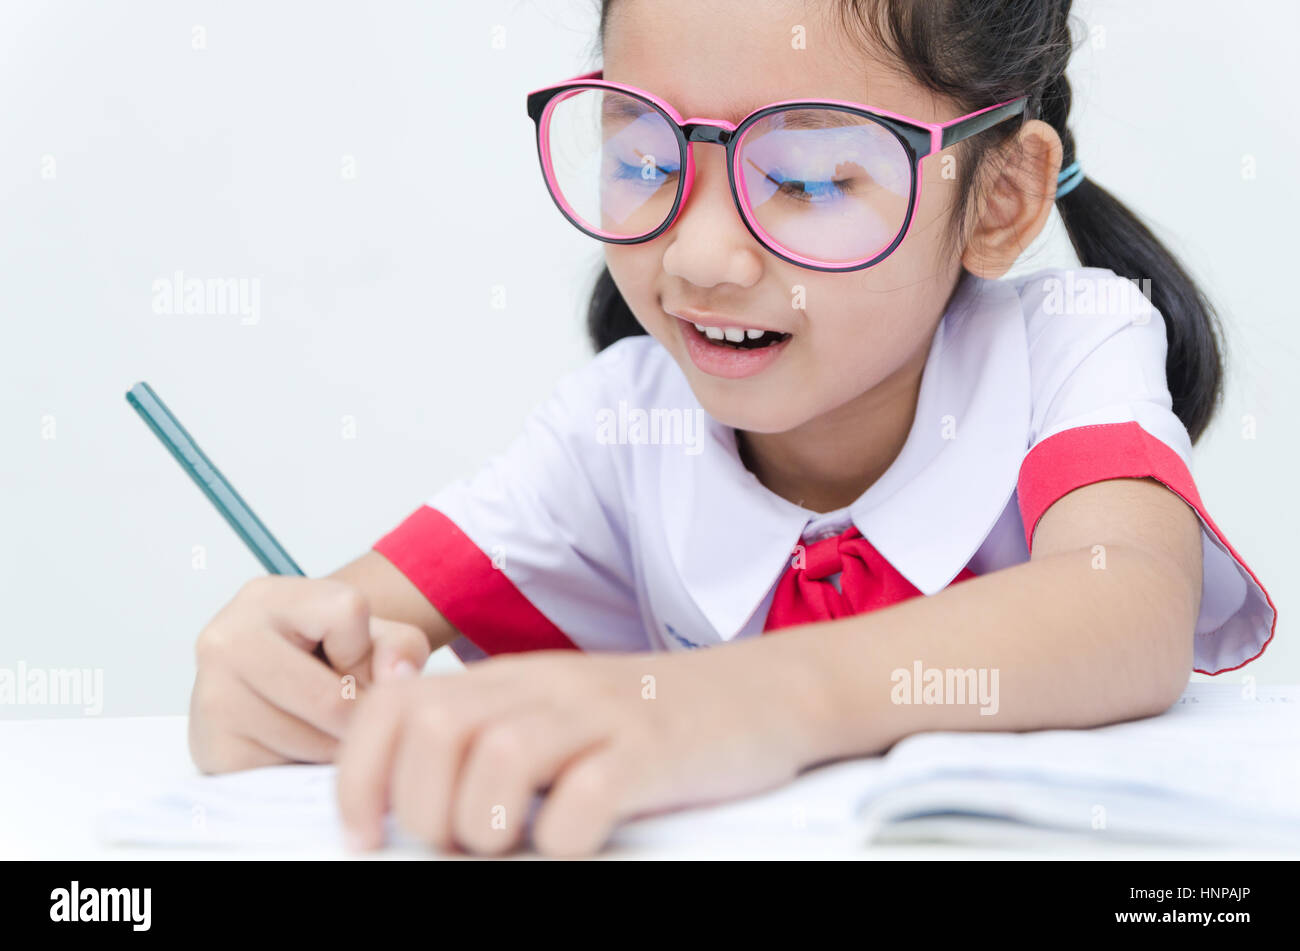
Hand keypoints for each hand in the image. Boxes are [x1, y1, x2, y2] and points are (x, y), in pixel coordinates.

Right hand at [189, 576, 430, 773]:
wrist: (271, 692)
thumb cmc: (324, 658)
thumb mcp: (372, 635)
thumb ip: (401, 645)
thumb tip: (397, 678)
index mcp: (267, 597)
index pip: (347, 612)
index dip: (365, 646)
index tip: (350, 658)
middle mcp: (227, 639)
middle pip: (330, 697)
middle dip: (360, 713)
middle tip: (359, 713)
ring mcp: (212, 696)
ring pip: (312, 740)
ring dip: (337, 744)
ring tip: (329, 727)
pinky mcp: (213, 748)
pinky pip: (286, 769)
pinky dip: (306, 764)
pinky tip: (302, 745)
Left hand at [335, 645, 828, 856]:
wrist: (760, 692)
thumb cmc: (649, 718)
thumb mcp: (553, 711)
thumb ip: (484, 732)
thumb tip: (403, 794)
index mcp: (508, 681)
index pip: (396, 707)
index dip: (360, 775)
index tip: (363, 834)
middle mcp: (545, 689)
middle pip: (435, 733)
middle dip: (427, 808)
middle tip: (464, 843)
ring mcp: (601, 717)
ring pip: (499, 761)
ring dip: (488, 825)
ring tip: (516, 844)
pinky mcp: (655, 753)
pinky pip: (588, 798)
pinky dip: (567, 836)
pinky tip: (577, 840)